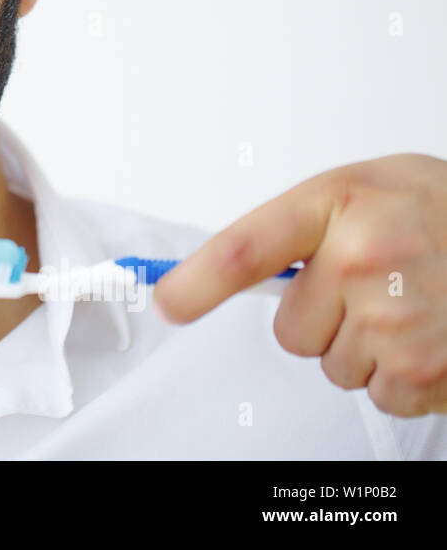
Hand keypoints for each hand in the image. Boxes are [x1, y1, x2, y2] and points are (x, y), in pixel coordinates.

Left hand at [153, 154, 446, 416]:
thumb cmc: (446, 210)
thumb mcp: (370, 190)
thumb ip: (307, 228)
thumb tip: (244, 275)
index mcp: (340, 203)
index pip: (245, 250)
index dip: (195, 282)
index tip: (164, 302)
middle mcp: (364, 259)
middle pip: (291, 330)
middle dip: (326, 316)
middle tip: (379, 284)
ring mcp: (397, 319)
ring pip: (334, 363)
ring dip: (368, 346)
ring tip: (418, 303)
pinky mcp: (427, 369)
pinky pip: (379, 393)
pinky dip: (405, 375)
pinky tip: (436, 335)